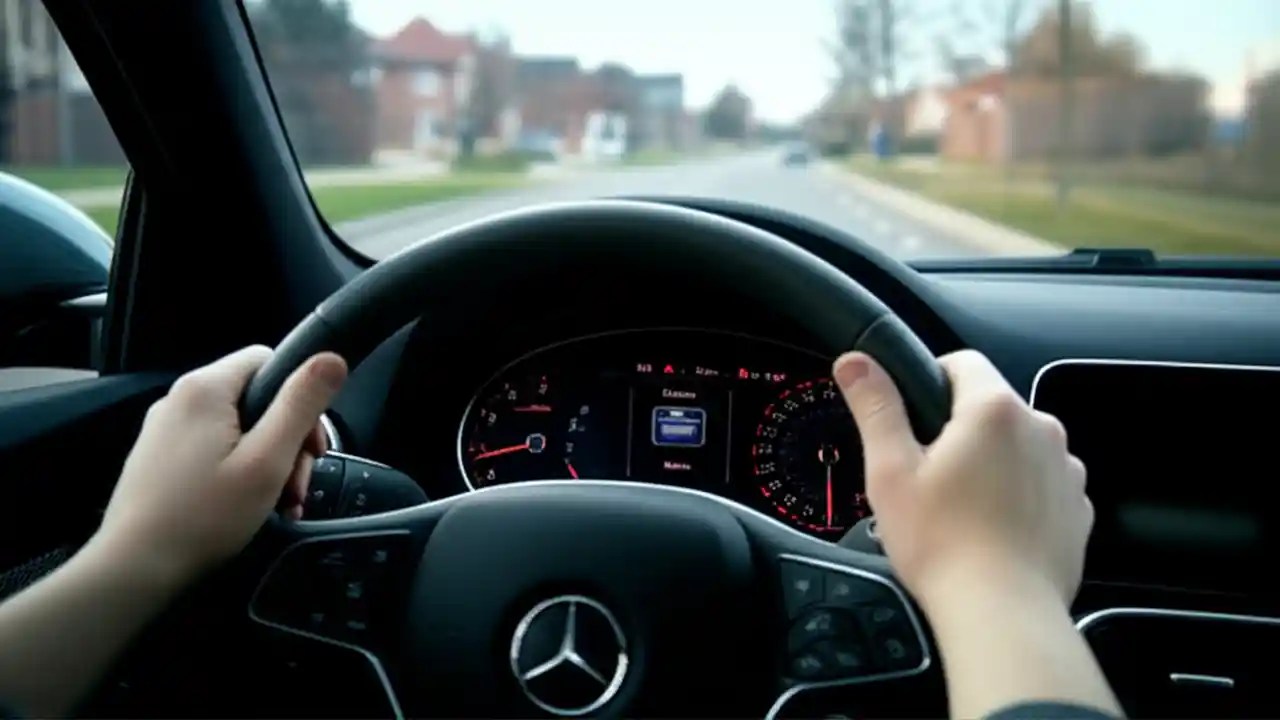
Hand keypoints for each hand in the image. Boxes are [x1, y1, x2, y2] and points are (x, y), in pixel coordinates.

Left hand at [96, 346, 347, 584]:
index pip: (267, 359)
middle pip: (254, 399)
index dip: (300, 396)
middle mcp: (179, 399)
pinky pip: (213, 449)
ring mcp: (164, 430)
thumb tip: (331, 358)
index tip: (312, 445)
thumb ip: (301, 405)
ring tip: (280, 504)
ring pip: (237, 429)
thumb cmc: (206, 515)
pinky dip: (239, 471)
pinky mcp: (158, 458)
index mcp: (205, 388)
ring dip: (268, 462)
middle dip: (287, 440)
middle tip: (298, 486)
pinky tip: (249, 507)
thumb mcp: (268, 460)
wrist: (134, 569)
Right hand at [833, 350, 1091, 610]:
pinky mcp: (1077, 508)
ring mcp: (1065, 471)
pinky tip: (990, 529)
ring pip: (1018, 447)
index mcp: (994, 410)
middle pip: (991, 407)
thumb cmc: (944, 545)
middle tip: (928, 476)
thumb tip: (856, 363)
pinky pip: (1041, 485)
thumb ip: (875, 406)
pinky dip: (1018, 497)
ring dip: (992, 464)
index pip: (963, 362)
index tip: (914, 416)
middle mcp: (1041, 430)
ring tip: (960, 509)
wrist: (1002, 614)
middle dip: (960, 431)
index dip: (932, 380)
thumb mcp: (890, 470)